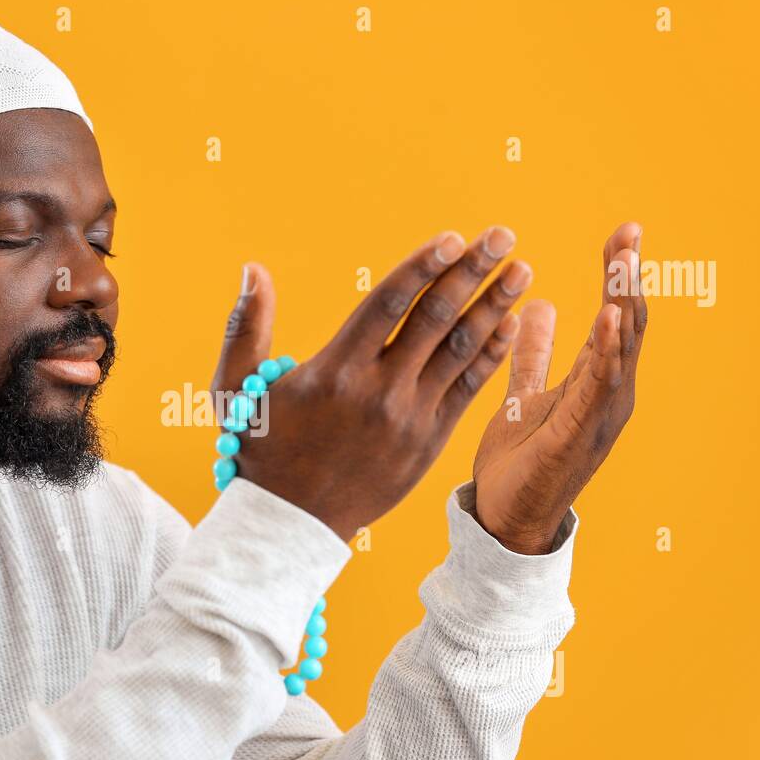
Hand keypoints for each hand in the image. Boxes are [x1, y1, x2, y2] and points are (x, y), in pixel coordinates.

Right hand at [212, 227, 532, 541]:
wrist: (290, 525)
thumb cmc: (261, 449)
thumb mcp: (237, 389)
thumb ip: (247, 325)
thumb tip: (252, 269)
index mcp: (335, 371)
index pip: (389, 304)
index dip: (424, 266)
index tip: (454, 237)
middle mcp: (378, 391)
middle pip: (435, 318)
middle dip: (473, 272)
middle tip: (503, 235)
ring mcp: (409, 418)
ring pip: (460, 351)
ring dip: (495, 306)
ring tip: (522, 270)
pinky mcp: (428, 442)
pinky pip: (468, 389)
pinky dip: (491, 354)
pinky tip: (511, 323)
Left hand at [471, 222, 648, 553]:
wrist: (504, 518)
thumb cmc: (520, 460)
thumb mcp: (524, 392)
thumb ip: (534, 353)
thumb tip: (538, 303)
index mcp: (596, 383)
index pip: (615, 318)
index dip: (619, 276)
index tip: (624, 233)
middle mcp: (608, 397)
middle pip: (627, 326)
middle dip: (628, 279)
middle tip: (630, 233)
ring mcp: (598, 417)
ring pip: (619, 352)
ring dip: (623, 305)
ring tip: (625, 263)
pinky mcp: (578, 436)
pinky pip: (597, 388)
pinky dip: (607, 352)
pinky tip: (608, 318)